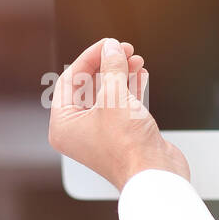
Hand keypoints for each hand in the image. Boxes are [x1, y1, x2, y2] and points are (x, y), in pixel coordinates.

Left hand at [48, 37, 190, 190]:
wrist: (155, 175)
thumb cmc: (128, 147)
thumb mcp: (115, 98)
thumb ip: (112, 68)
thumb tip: (111, 49)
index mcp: (63, 126)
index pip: (69, 81)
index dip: (89, 58)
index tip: (108, 44)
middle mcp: (78, 132)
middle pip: (87, 86)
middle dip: (107, 65)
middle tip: (122, 49)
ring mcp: (100, 134)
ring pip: (107, 94)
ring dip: (121, 74)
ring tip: (135, 59)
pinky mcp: (121, 136)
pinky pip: (121, 105)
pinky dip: (130, 88)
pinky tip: (140, 74)